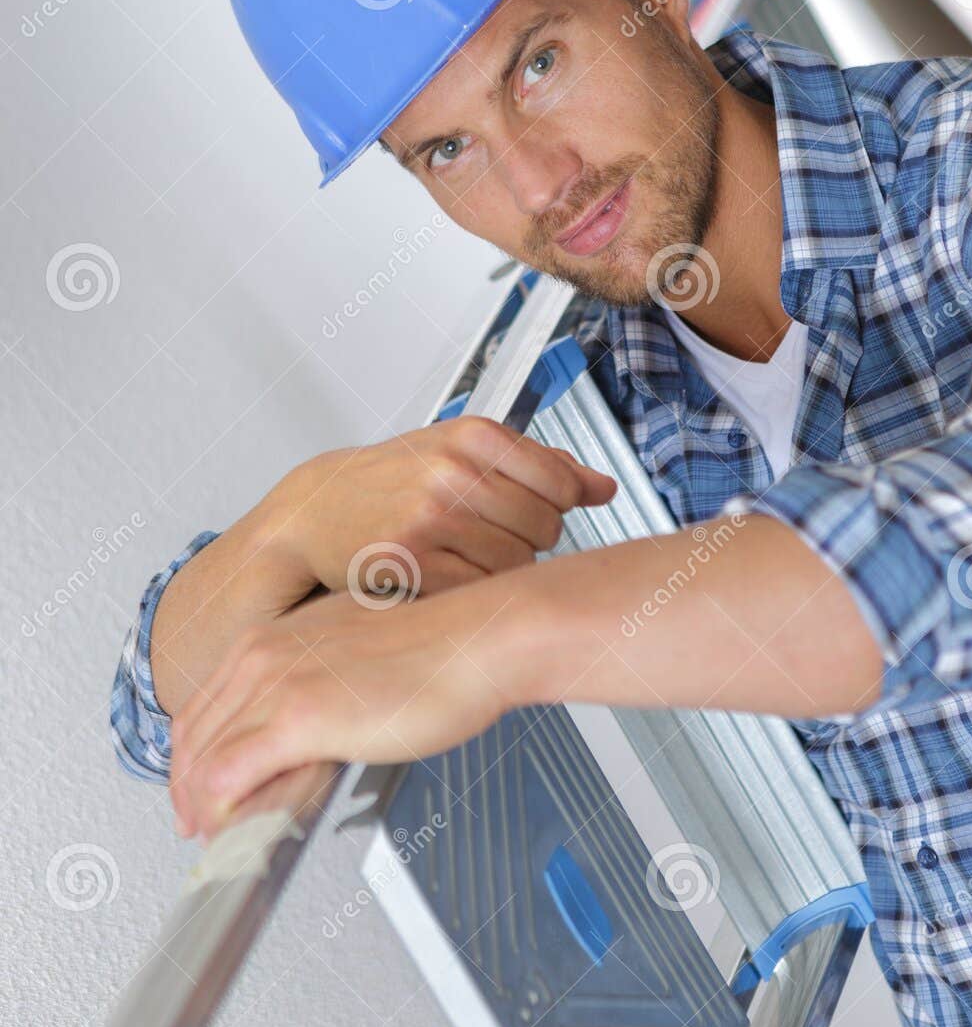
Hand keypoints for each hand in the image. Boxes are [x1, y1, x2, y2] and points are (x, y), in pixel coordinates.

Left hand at [168, 582, 515, 840]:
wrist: (475, 642)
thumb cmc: (436, 651)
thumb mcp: (352, 658)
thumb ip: (315, 689)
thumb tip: (303, 731)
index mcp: (272, 637)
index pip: (203, 707)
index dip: (194, 759)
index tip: (200, 793)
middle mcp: (261, 654)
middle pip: (191, 737)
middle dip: (190, 793)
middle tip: (202, 830)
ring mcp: (274, 685)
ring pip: (202, 763)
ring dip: (204, 812)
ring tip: (223, 843)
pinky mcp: (296, 719)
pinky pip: (229, 779)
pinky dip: (224, 815)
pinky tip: (239, 833)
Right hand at [271, 416, 614, 600]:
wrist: (313, 512)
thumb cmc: (391, 481)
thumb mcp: (462, 452)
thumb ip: (538, 465)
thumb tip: (603, 486)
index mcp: (474, 435)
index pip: (562, 482)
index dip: (555, 506)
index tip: (530, 509)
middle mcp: (454, 470)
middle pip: (546, 527)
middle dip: (527, 540)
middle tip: (485, 535)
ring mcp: (432, 516)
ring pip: (517, 564)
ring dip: (499, 570)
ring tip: (463, 554)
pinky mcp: (411, 560)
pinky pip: (478, 590)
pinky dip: (470, 590)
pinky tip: (445, 574)